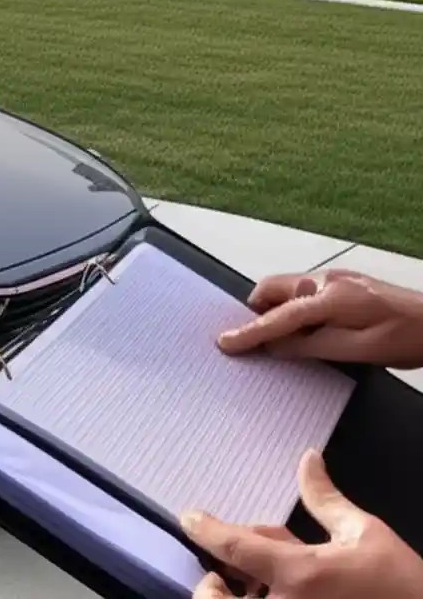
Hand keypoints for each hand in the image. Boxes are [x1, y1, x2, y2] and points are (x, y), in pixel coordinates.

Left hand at [183, 450, 422, 597]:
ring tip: (258, 585)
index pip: (232, 548)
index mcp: (299, 575)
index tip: (188, 518)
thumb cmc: (401, 584)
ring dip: (237, 598)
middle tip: (226, 573)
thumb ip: (325, 499)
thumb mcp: (364, 534)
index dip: (204, 529)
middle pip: (214, 598)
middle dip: (214, 584)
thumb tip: (308, 460)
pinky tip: (288, 595)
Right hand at [218, 269, 422, 368]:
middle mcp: (328, 279)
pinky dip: (295, 308)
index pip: (277, 317)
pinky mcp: (344, 282)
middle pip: (273, 288)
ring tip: (289, 338)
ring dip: (278, 310)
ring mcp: (336, 277)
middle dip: (258, 311)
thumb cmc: (408, 338)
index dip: (249, 332)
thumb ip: (310, 347)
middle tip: (258, 339)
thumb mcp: (357, 352)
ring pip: (287, 289)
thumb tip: (274, 346)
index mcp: (331, 298)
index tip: (225, 342)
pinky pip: (304, 291)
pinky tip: (309, 329)